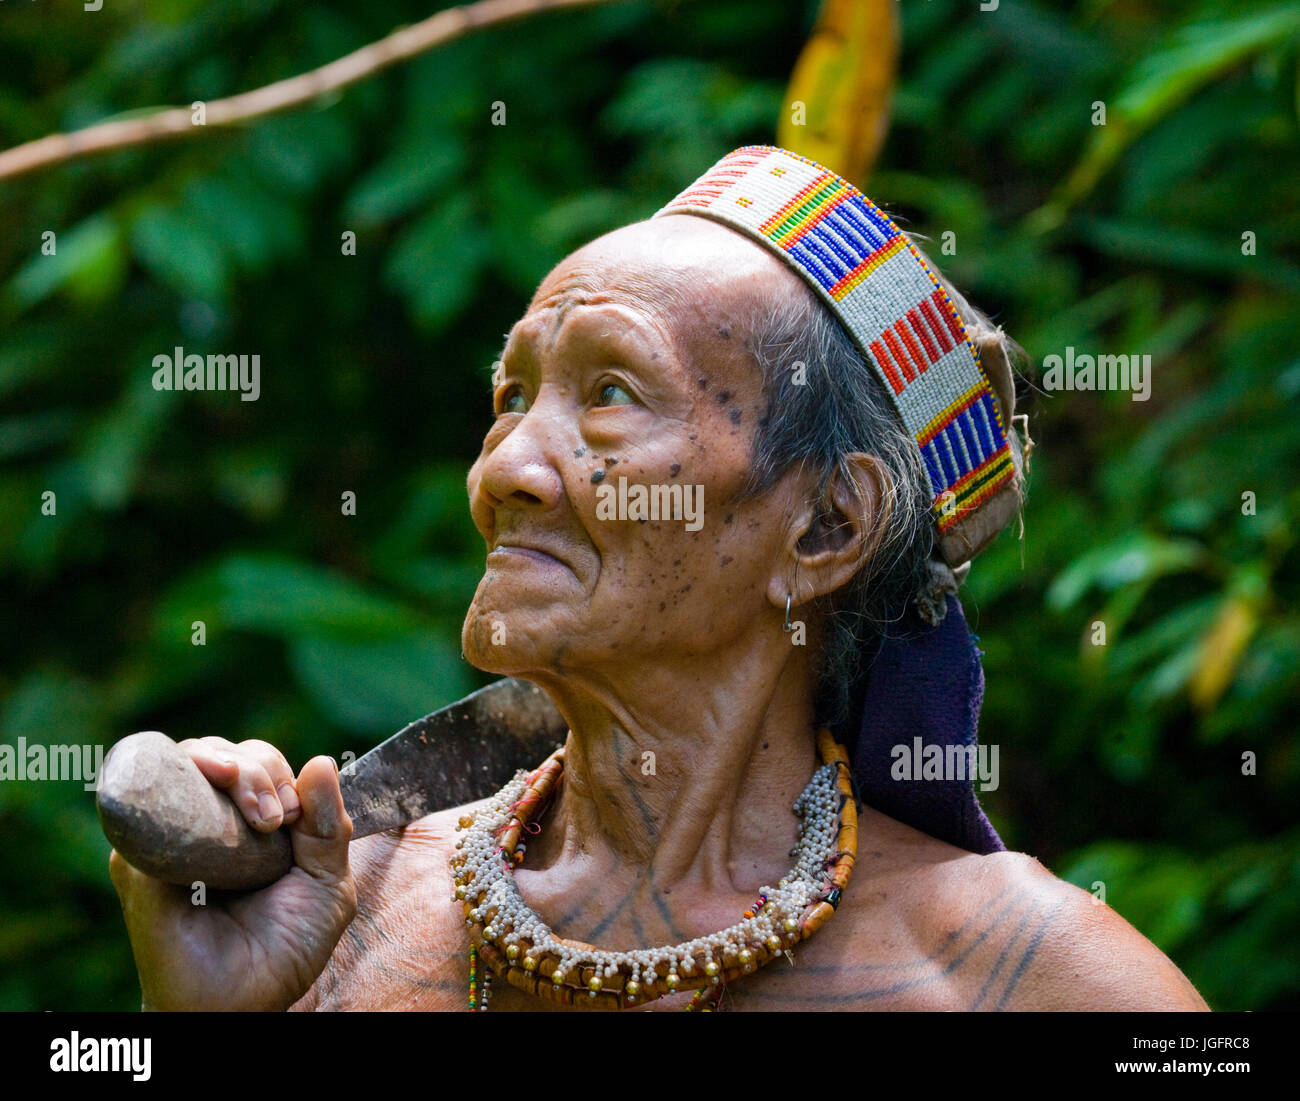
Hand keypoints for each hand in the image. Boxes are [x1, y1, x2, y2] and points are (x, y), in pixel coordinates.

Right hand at [108, 740, 355, 1010]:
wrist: (242, 1002)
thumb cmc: (284, 948)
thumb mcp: (327, 884)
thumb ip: (329, 827)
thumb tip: (321, 762)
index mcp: (247, 821)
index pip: (256, 762)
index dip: (275, 772)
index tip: (292, 814)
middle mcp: (204, 820)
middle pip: (221, 753)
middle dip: (255, 769)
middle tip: (275, 816)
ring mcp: (167, 835)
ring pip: (185, 763)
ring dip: (225, 768)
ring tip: (257, 815)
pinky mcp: (137, 860)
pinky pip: (148, 804)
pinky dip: (181, 791)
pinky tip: (209, 804)